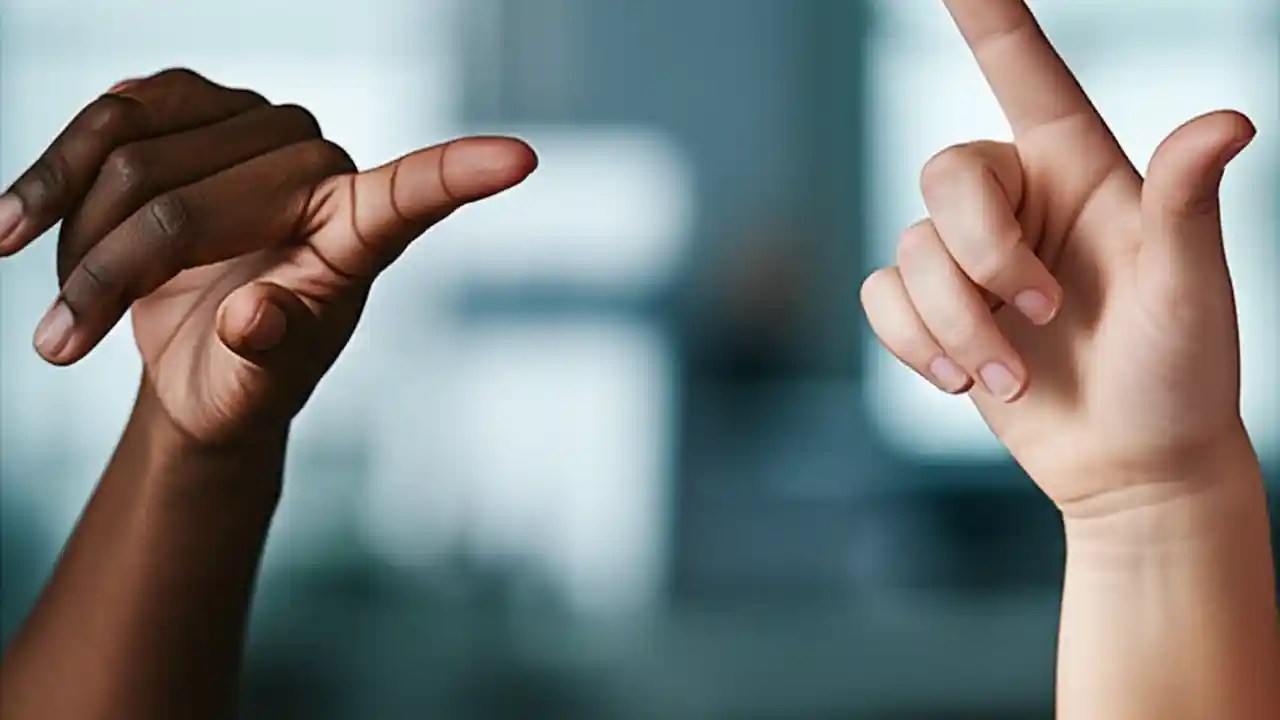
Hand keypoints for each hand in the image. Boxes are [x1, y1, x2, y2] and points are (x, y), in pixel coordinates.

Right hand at [0, 69, 535, 444]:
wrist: (189, 352)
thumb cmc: (239, 381)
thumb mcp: (250, 391)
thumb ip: (264, 359)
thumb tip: (254, 320)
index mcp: (358, 237)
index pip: (416, 197)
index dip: (461, 174)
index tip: (524, 160)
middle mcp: (315, 165)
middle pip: (184, 199)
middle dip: (108, 275)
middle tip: (61, 343)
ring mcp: (253, 124)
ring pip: (129, 156)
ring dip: (72, 237)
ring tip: (62, 308)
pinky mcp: (187, 102)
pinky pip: (104, 118)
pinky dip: (47, 176)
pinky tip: (17, 224)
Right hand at [860, 0, 1257, 512]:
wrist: (1130, 463)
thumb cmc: (1178, 370)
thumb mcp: (1190, 284)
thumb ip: (1185, 199)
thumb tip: (1231, 120)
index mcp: (1080, 168)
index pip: (1022, 70)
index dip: (983, 14)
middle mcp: (1018, 201)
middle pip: (944, 177)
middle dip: (983, 258)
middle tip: (1040, 314)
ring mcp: (971, 259)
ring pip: (910, 252)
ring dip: (958, 325)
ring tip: (1013, 375)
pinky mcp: (934, 311)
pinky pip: (882, 298)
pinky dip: (916, 344)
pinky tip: (965, 381)